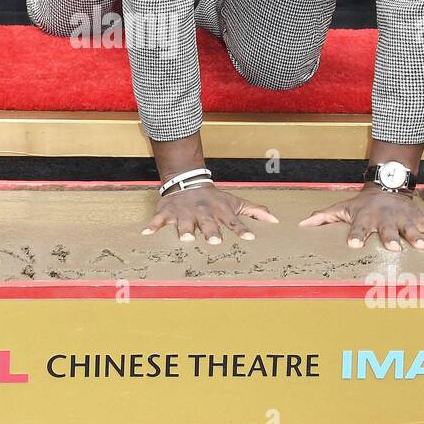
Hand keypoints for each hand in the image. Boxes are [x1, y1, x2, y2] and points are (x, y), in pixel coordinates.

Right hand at [142, 184, 278, 242]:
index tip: (250, 238)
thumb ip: (254, 211)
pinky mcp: (168, 212)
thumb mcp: (235, 202)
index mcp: (220, 211)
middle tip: (215, 241)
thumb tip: (276, 220)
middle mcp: (203, 212)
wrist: (187, 182)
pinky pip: (159, 220)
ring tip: (186, 239)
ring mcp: (185, 212)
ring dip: (185, 230)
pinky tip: (147, 233)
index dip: (241, 229)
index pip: (233, 221)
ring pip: (184, 222)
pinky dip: (153, 225)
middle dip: (211, 232)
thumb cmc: (214, 199)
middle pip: (208, 224)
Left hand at [298, 184, 423, 250]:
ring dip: (416, 237)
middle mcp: (384, 219)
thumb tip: (301, 225)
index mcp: (365, 218)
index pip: (359, 227)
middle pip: (387, 229)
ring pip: (410, 228)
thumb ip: (323, 217)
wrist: (387, 184)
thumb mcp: (342, 207)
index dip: (356, 235)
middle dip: (390, 238)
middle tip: (393, 247)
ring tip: (423, 247)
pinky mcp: (417, 218)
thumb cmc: (362, 203)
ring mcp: (402, 218)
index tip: (355, 244)